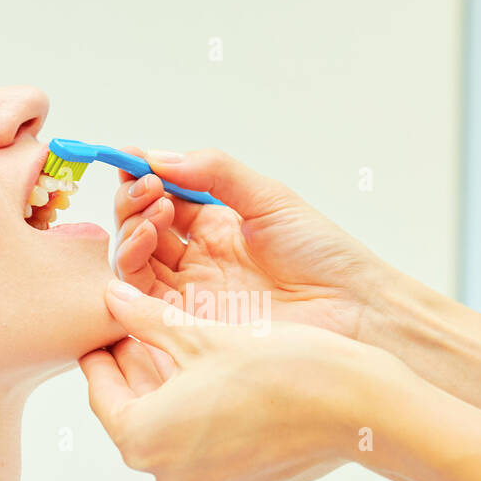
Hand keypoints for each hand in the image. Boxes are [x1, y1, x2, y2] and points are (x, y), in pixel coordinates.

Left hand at [80, 280, 404, 480]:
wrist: (354, 408)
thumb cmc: (277, 369)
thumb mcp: (202, 335)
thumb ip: (145, 320)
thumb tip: (111, 298)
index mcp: (143, 439)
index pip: (101, 390)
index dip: (104, 350)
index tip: (108, 326)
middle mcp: (167, 478)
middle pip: (136, 414)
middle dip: (140, 372)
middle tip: (146, 329)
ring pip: (173, 435)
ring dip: (174, 396)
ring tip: (189, 351)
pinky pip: (208, 453)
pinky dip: (208, 421)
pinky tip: (227, 385)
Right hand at [111, 146, 391, 338]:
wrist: (351, 308)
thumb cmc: (323, 255)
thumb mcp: (270, 198)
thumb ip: (216, 172)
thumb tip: (161, 156)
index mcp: (218, 227)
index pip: (164, 197)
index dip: (143, 175)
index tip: (129, 156)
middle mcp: (198, 260)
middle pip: (141, 227)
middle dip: (134, 199)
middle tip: (149, 184)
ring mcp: (191, 292)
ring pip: (134, 259)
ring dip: (132, 227)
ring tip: (155, 208)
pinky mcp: (186, 324)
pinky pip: (139, 295)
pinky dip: (131, 261)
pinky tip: (147, 235)